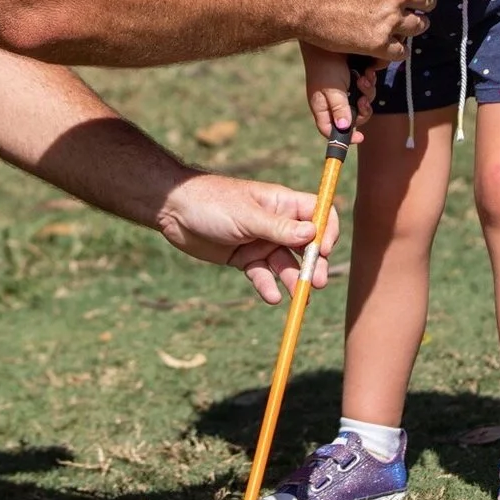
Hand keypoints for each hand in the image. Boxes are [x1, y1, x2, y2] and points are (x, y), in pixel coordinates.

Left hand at [154, 170, 339, 304]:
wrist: (173, 210)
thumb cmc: (211, 202)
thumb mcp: (247, 215)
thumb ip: (279, 227)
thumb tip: (314, 233)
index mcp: (281, 203)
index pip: (318, 213)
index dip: (326, 231)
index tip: (323, 249)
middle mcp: (275, 223)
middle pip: (306, 245)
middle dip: (313, 264)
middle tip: (316, 282)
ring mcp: (260, 241)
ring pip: (285, 264)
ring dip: (293, 280)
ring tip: (297, 298)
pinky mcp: (244, 258)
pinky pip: (262, 275)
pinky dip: (267, 286)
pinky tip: (271, 297)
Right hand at [295, 0, 442, 61]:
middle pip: (429, 0)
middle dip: (420, 4)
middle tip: (406, 6)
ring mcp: (391, 18)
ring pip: (418, 26)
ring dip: (409, 25)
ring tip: (393, 24)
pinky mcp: (378, 43)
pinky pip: (401, 51)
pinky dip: (394, 48)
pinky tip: (383, 42)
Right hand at [299, 43, 376, 140]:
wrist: (331, 38)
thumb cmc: (326, 64)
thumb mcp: (333, 89)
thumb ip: (339, 109)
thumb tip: (344, 129)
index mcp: (322, 107)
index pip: (330, 131)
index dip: (345, 138)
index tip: (360, 138)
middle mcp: (333, 101)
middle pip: (352, 119)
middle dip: (362, 110)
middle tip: (363, 101)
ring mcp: (344, 91)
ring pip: (363, 103)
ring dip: (367, 93)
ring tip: (364, 79)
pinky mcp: (353, 80)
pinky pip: (367, 89)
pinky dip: (369, 83)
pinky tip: (367, 72)